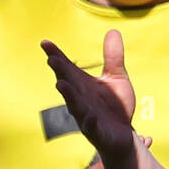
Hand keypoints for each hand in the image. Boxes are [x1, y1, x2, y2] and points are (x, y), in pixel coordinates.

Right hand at [42, 31, 136, 157]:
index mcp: (82, 85)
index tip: (45, 43)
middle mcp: (80, 100)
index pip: (66, 68)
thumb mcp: (117, 78)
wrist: (123, 137)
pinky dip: (90, 123)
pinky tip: (90, 117)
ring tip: (61, 84)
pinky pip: (92, 128)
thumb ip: (113, 57)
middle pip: (68, 84)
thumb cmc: (116, 107)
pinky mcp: (97, 132)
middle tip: (53, 59)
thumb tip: (114, 30)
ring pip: (75, 106)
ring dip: (69, 96)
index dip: (56, 56)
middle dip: (60, 72)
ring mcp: (86, 117)